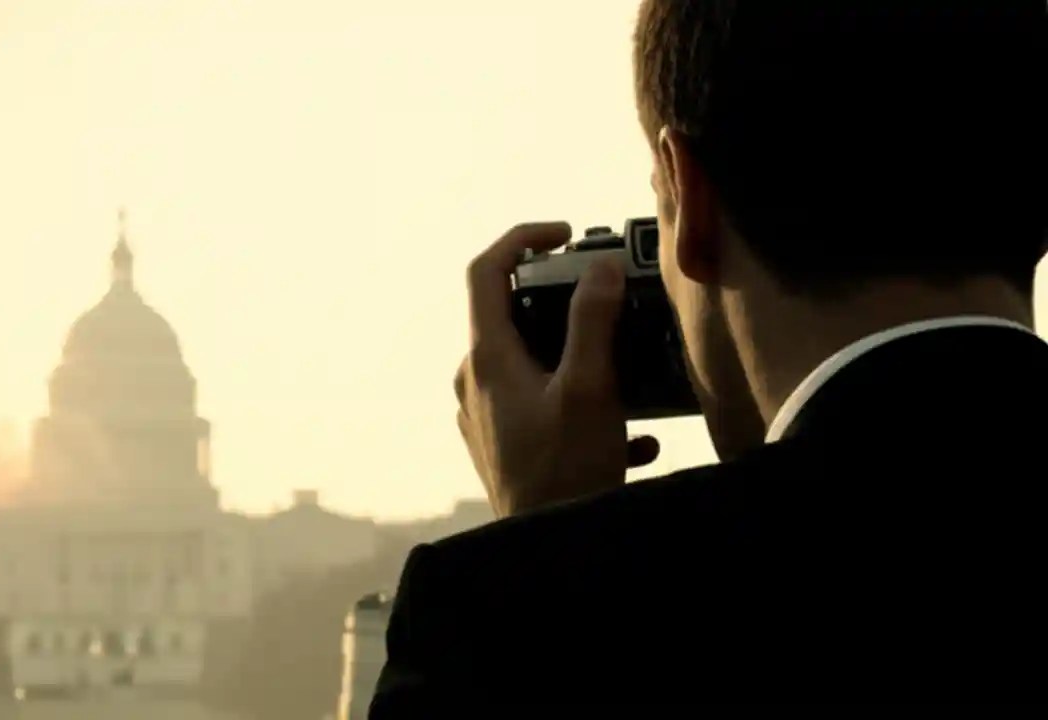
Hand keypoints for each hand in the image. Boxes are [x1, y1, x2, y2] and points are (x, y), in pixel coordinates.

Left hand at [454, 222, 660, 517]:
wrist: (545, 554)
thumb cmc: (563, 472)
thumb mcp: (590, 389)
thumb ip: (593, 322)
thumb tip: (600, 269)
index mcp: (486, 359)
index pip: (485, 272)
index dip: (521, 239)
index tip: (564, 236)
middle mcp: (474, 382)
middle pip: (508, 317)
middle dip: (560, 304)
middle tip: (606, 304)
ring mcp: (483, 417)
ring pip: (529, 364)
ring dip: (576, 360)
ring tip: (625, 378)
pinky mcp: (500, 446)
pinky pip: (539, 407)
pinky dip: (578, 405)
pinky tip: (630, 437)